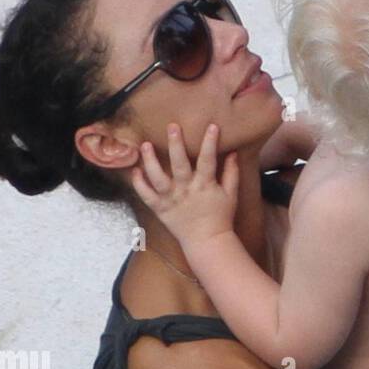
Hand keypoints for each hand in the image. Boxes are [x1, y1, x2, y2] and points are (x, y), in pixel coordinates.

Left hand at [131, 122, 239, 252]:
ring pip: (158, 178)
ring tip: (145, 145)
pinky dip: (139, 183)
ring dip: (150, 161)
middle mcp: (186, 190)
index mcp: (205, 185)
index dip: (210, 142)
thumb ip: (231, 173)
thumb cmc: (220, 218)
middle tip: (172, 126)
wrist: (207, 242)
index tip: (211, 126)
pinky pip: (146, 195)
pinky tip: (136, 170)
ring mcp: (171, 200)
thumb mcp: (230, 196)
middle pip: (179, 164)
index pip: (208, 160)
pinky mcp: (160, 209)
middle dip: (176, 144)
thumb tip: (232, 152)